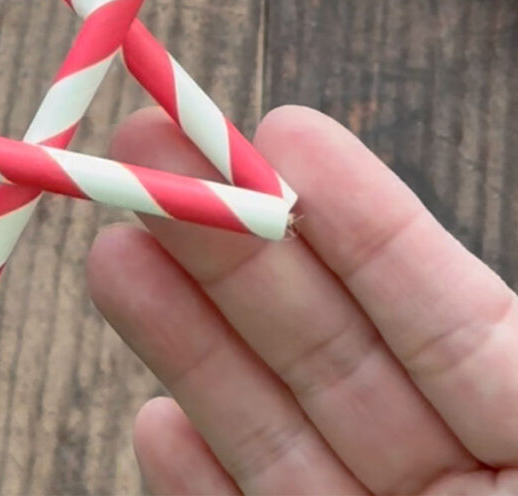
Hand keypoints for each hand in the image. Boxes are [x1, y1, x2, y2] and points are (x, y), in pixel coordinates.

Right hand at [88, 106, 516, 493]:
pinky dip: (193, 478)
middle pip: (327, 347)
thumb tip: (373, 220)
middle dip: (232, 245)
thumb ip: (489, 350)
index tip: (282, 130)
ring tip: (111, 254)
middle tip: (148, 156)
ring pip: (270, 428)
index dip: (358, 214)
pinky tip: (153, 419)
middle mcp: (458, 482)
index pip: (437, 308)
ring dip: (184, 340)